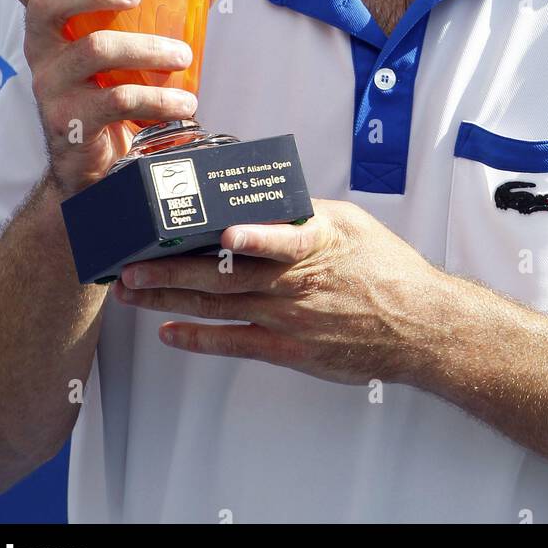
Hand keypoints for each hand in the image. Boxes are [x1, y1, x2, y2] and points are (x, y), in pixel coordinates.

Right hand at [0, 0, 235, 198]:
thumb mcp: (148, 40)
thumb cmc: (125, 86)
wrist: (105, 166)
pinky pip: (117, 100)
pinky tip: (186, 104)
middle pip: (48, 2)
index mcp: (55, 22)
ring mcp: (51, 86)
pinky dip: (159, 99)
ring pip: (95, 51)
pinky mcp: (69, 123)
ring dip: (149, 49)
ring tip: (185, 56)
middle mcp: (42, 48)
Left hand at [113, 199, 446, 384]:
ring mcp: (288, 318)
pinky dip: (198, 339)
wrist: (417, 326)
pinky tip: (168, 331)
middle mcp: (295, 282)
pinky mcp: (287, 348)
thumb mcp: (351, 223)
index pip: (274, 237)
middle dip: (170, 270)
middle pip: (223, 275)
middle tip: (129, 265)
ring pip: (218, 307)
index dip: (244, 235)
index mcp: (314, 243)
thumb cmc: (386, 268)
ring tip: (131, 291)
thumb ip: (304, 212)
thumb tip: (262, 199)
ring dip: (170, 299)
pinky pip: (233, 343)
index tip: (210, 229)